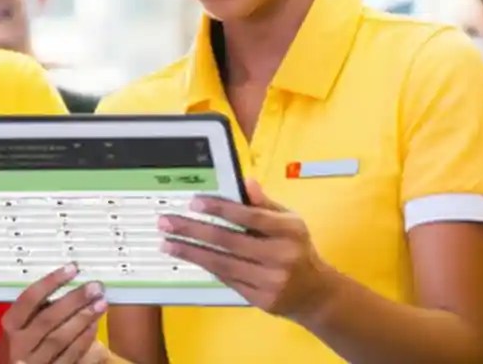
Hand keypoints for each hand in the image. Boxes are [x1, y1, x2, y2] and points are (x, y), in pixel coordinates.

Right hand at [2, 264, 108, 363]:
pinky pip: (69, 357)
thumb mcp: (17, 327)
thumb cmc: (17, 346)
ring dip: (83, 319)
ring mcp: (34, 362)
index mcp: (10, 326)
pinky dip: (83, 341)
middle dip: (73, 301)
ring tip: (101, 303)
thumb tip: (67, 284)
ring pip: (60, 339)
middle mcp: (19, 344)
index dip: (51, 282)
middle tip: (95, 287)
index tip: (73, 268)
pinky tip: (94, 326)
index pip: (29, 300)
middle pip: (48, 319)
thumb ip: (35, 310)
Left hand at [157, 180, 333, 320]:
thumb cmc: (297, 249)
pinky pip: (226, 279)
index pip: (250, 216)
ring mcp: (270, 280)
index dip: (221, 208)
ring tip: (167, 243)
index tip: (194, 202)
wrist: (315, 293)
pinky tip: (188, 257)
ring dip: (191, 252)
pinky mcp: (259, 299)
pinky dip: (206, 266)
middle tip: (167, 223)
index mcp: (289, 231)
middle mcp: (280, 256)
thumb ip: (265, 204)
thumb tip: (245, 182)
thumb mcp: (289, 221)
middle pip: (229, 241)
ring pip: (222, 263)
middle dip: (194, 230)